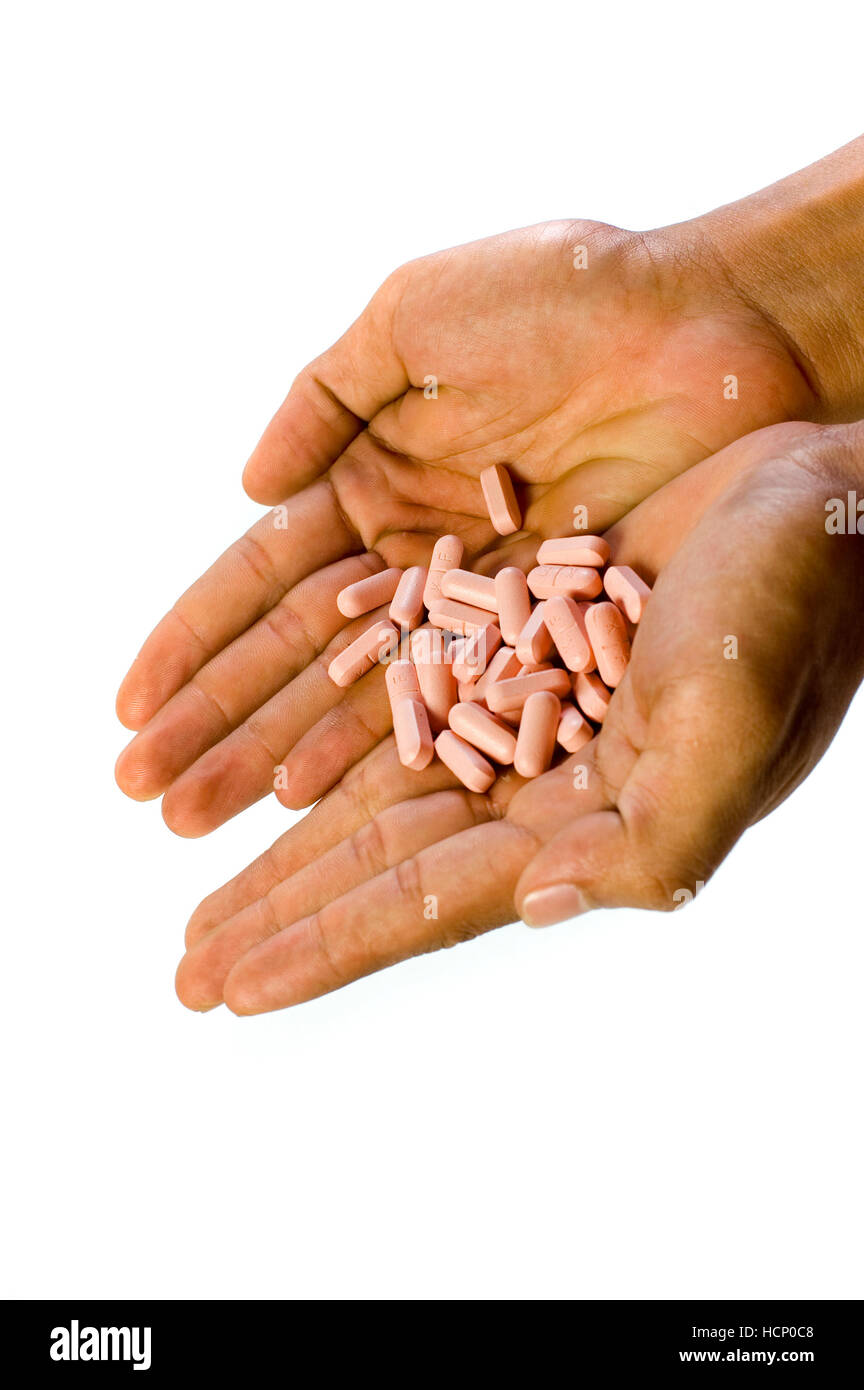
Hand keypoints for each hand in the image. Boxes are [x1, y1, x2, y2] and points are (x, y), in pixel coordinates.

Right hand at [116, 219, 815, 833]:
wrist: (713, 327)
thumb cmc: (565, 295)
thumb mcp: (412, 318)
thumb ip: (322, 400)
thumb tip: (243, 486)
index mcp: (372, 475)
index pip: (262, 576)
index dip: (195, 640)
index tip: (131, 704)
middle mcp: (413, 552)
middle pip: (297, 655)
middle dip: (218, 721)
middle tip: (145, 789)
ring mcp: (475, 602)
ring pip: (359, 694)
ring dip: (275, 753)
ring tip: (198, 813)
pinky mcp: (541, 633)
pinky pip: (449, 701)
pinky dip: (380, 748)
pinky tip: (310, 798)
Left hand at [175, 420, 863, 1013]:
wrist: (817, 505)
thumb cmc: (792, 612)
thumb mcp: (731, 733)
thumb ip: (647, 842)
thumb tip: (531, 909)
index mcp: (592, 825)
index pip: (431, 902)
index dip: (327, 946)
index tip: (228, 989)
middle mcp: (544, 784)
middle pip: (381, 866)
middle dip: (284, 919)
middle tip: (187, 971)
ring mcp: (521, 716)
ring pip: (374, 795)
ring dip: (290, 847)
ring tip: (202, 888)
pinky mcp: (508, 649)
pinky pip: (394, 703)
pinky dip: (328, 740)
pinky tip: (276, 769)